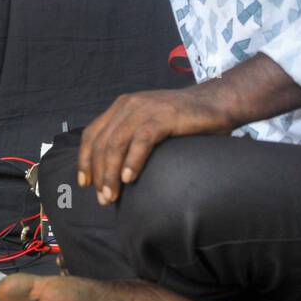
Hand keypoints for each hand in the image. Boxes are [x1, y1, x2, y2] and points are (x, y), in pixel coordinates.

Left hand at [77, 84, 235, 204]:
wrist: (216, 102)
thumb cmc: (184, 120)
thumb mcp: (150, 124)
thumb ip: (132, 138)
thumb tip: (116, 172)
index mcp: (121, 107)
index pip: (92, 134)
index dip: (84, 160)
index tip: (84, 184)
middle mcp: (129, 105)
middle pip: (102, 143)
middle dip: (99, 173)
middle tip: (103, 198)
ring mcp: (145, 109)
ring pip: (117, 143)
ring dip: (111, 172)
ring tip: (112, 194)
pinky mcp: (164, 116)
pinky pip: (141, 140)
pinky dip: (132, 160)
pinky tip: (130, 178)